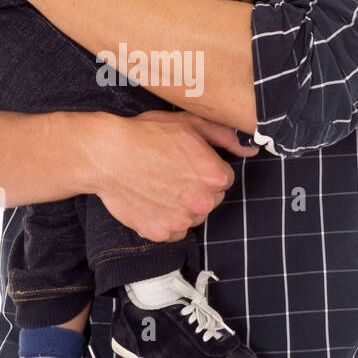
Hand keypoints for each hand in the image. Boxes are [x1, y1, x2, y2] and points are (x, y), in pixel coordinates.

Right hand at [92, 109, 257, 242]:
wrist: (106, 155)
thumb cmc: (146, 135)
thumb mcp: (190, 124)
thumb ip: (225, 137)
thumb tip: (251, 149)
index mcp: (214, 176)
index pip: (224, 179)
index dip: (206, 169)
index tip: (186, 162)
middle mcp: (202, 202)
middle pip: (210, 200)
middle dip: (196, 188)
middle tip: (171, 172)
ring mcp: (181, 220)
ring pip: (193, 216)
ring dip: (182, 205)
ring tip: (159, 185)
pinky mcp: (160, 233)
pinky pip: (173, 230)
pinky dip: (165, 219)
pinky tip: (151, 200)